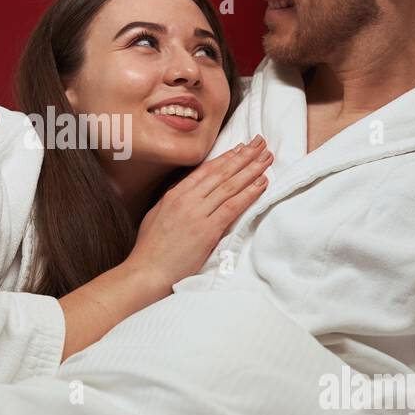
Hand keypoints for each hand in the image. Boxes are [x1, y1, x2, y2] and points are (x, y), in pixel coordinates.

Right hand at [125, 136, 272, 291]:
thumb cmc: (151, 249)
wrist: (147, 271)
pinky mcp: (207, 230)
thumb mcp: (157, 216)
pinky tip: (262, 183)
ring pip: (229, 185)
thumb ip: (174, 201)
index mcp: (174, 195)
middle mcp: (187, 199)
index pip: (205, 170)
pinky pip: (233, 207)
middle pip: (221, 172)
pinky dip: (249, 193)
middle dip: (243, 156)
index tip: (241, 148)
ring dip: (251, 170)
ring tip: (267, 158)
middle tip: (260, 143)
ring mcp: (197, 213)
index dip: (226, 157)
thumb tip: (186, 192)